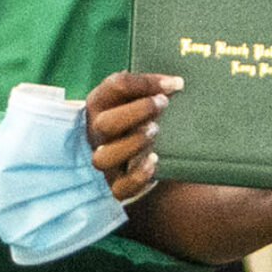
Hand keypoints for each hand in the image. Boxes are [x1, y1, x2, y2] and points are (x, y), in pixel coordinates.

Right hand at [86, 69, 181, 203]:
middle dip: (138, 112)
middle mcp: (96, 132)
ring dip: (133, 143)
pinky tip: (155, 161)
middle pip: (105, 124)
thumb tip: (176, 83)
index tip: (175, 84)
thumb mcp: (138, 96)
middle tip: (163, 104)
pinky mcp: (114, 184)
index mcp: (100, 103)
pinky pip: (119, 188)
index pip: (115, 86)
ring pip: (104, 158)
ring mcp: (103, 159)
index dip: (145, 82)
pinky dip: (138, 176)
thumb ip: (151, 87)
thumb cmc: (138, 116)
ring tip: (156, 131)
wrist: (134, 150)